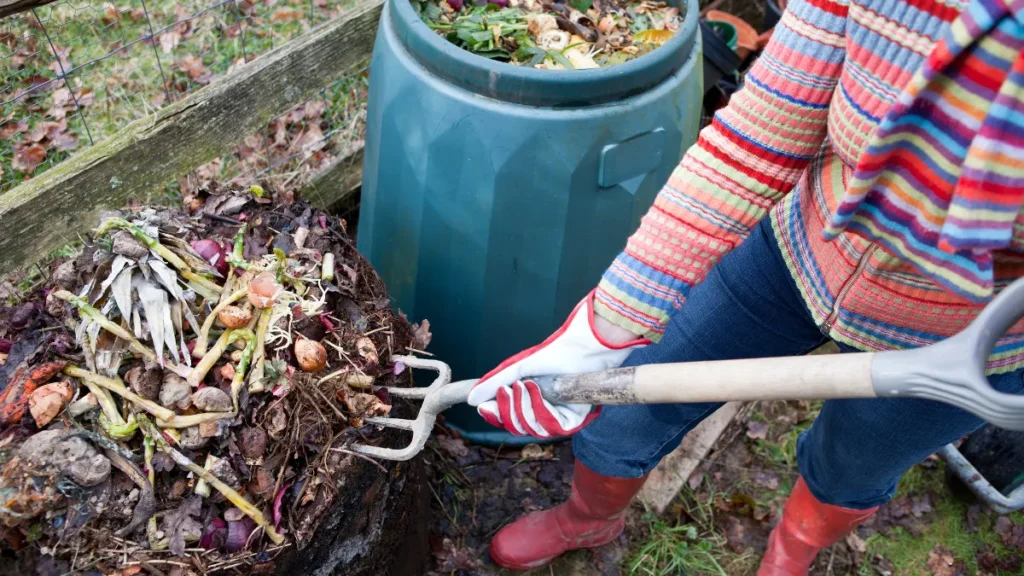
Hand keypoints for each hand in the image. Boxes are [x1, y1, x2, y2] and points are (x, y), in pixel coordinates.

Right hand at [466, 291, 648, 436]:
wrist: (583, 346)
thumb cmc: (555, 352)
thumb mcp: (518, 368)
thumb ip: (494, 383)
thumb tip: (471, 399)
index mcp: (531, 401)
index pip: (508, 419)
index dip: (495, 415)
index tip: (483, 407)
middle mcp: (544, 412)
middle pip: (517, 427)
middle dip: (508, 410)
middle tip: (505, 391)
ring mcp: (559, 417)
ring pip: (532, 429)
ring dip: (524, 407)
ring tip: (524, 385)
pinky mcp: (574, 421)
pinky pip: (551, 427)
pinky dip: (540, 409)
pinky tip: (537, 390)